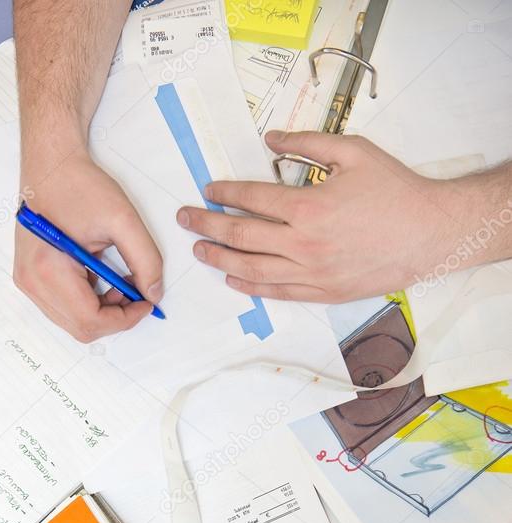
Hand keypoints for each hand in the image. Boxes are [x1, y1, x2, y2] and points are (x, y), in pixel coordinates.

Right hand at [14, 149, 162, 341]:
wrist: (51, 163)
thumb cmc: (78, 184)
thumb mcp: (123, 219)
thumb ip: (146, 260)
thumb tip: (153, 294)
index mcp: (48, 269)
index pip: (90, 321)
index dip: (124, 319)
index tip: (145, 302)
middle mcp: (31, 282)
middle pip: (81, 327)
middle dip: (115, 316)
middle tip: (135, 291)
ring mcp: (28, 282)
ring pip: (73, 321)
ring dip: (102, 310)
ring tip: (118, 279)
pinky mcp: (31, 278)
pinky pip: (65, 308)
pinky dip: (89, 301)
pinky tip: (100, 276)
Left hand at [176, 131, 470, 303]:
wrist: (429, 235)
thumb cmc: (394, 192)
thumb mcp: (354, 152)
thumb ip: (308, 143)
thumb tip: (271, 138)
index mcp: (308, 207)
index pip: (252, 199)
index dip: (225, 192)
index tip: (208, 189)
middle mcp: (303, 245)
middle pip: (241, 236)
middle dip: (207, 226)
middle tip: (185, 219)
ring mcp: (311, 274)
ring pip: (252, 269)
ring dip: (220, 259)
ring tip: (199, 251)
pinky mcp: (322, 293)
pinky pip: (276, 292)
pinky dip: (250, 286)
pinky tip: (233, 278)